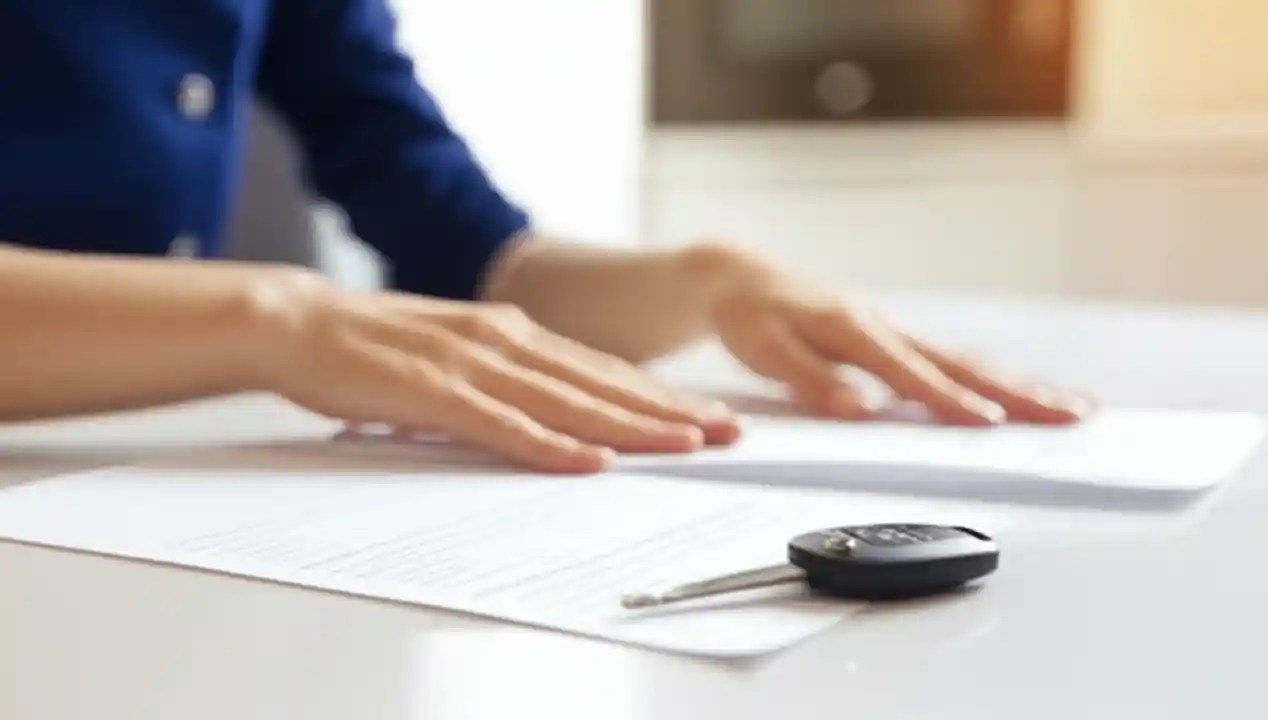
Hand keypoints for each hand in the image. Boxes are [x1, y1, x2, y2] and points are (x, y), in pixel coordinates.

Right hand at [248, 274, 738, 472]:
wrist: (298, 322)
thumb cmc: (377, 347)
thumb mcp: (457, 356)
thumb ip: (506, 380)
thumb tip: (556, 414)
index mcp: (512, 334)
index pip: (603, 370)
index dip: (661, 395)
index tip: (709, 417)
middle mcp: (505, 342)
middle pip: (602, 384)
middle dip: (670, 411)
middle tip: (727, 433)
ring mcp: (472, 365)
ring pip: (568, 401)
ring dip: (630, 426)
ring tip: (684, 446)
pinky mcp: (434, 391)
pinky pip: (503, 425)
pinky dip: (549, 445)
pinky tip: (589, 462)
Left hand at [694, 245, 1090, 425]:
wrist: (736, 277)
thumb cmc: (748, 316)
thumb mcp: (763, 348)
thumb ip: (810, 379)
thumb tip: (858, 410)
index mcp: (852, 328)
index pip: (909, 373)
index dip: (949, 400)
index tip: (990, 423)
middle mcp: (883, 325)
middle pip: (961, 363)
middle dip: (1020, 392)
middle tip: (1074, 415)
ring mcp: (893, 330)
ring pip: (966, 360)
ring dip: (1020, 385)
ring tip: (1073, 407)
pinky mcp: (893, 337)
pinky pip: (951, 359)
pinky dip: (992, 378)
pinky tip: (1019, 393)